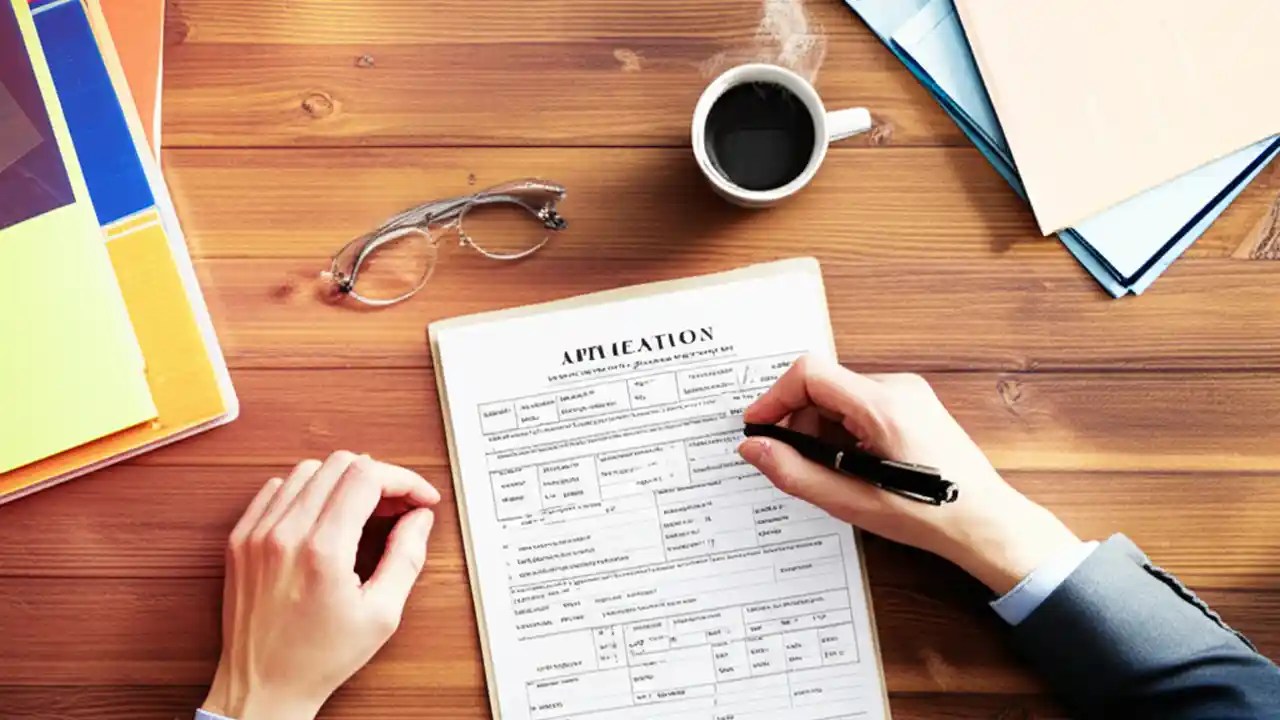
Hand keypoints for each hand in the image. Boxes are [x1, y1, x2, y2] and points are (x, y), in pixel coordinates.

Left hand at [202, 452, 441, 719]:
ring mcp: (257, 533)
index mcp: (323, 550)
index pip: (368, 476)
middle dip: (378, 477)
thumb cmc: (319, 659)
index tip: (420, 498)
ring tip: (360, 511)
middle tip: (396, 506)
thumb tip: (418, 518)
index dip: (404, 479)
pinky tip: (322, 516)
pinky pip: (275, 489)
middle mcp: (286, 533)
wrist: (262, 687)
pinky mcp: (240, 539)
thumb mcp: (381, 615)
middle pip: (340, 463)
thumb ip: (406, 557)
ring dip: (342, 481)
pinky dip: (305, 491)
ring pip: (308, 470)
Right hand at [737, 356, 1079, 593]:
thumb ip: (795, 473)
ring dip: (821, 430)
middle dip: (798, 422)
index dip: (775, 397)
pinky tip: (853, 465)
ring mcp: (908, 394)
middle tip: (795, 463)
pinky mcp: (913, 404)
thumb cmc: (929, 515)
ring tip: (832, 472)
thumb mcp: (850, 502)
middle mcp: (898, 389)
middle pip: (823, 386)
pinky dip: (843, 431)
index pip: (810, 374)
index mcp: (883, 406)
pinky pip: (860, 405)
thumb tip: (755, 449)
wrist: (985, 522)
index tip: (758, 427)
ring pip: (840, 397)